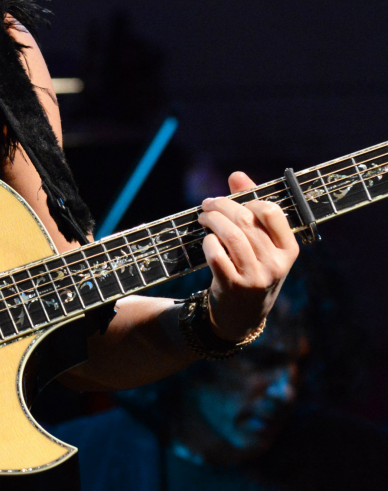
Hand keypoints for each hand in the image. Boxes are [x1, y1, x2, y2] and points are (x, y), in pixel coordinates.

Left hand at [198, 171, 298, 341]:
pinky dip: (208, 243)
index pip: (272, 211)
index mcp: (289, 249)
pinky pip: (216, 255)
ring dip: (211, 220)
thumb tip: (237, 175)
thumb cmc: (251, 268)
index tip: (234, 201)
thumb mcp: (260, 243)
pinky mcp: (233, 287)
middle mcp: (276, 263)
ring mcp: (256, 277)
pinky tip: (207, 240)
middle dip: (221, 206)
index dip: (249, 199)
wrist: (242, 315)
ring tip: (203, 216)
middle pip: (245, 220)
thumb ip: (250, 207)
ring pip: (230, 235)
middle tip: (207, 204)